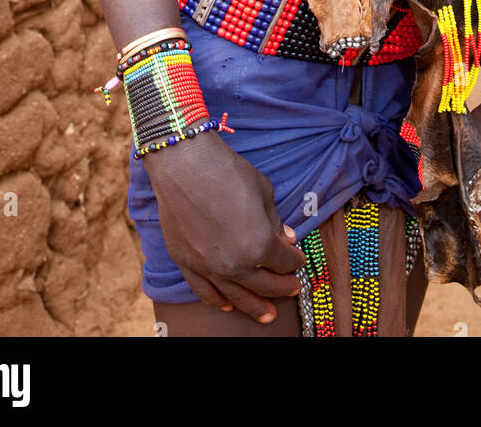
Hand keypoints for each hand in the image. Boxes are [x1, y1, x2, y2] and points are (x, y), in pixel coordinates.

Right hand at [143, 131, 305, 322]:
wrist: (183, 165)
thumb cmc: (226, 171)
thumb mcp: (262, 191)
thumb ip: (275, 220)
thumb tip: (285, 238)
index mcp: (259, 244)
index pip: (284, 262)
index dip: (294, 260)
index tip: (297, 257)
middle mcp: (235, 264)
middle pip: (265, 285)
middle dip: (282, 287)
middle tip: (291, 288)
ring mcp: (208, 267)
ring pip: (237, 297)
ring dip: (255, 307)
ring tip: (267, 315)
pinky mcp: (186, 263)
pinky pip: (205, 292)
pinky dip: (219, 301)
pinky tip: (228, 305)